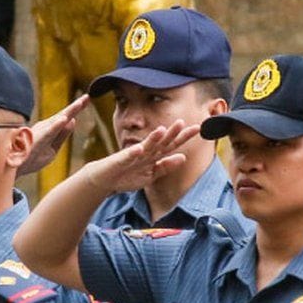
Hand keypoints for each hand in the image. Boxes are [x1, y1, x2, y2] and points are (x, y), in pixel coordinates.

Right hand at [19, 94, 89, 176]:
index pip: (65, 117)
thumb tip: (72, 121)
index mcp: (49, 129)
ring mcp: (41, 133)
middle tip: (87, 97)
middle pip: (63, 115)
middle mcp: (45, 127)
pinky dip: (56, 126)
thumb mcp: (52, 148)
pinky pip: (48, 133)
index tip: (87, 98)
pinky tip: (64, 119)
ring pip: (57, 120)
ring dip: (68, 112)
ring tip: (80, 104)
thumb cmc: (32, 158)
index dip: (76, 108)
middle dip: (75, 106)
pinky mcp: (37, 140)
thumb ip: (62, 135)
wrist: (14, 168)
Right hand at [83, 119, 197, 193]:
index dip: (184, 137)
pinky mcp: (120, 161)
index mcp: (153, 156)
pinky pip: (127, 157)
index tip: (198, 129)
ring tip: (162, 130)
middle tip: (182, 122)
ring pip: (145, 146)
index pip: (171, 144)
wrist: (104, 180)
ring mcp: (132, 155)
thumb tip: (183, 157)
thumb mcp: (150, 174)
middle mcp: (145, 152)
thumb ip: (166, 166)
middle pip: (161, 142)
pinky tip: (139, 149)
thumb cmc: (126, 176)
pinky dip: (132, 153)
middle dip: (171, 133)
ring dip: (153, 138)